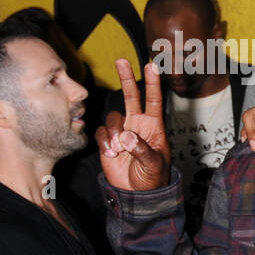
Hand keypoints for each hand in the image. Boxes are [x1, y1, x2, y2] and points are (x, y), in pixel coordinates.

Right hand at [96, 59, 170, 190]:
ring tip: (118, 150)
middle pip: (131, 96)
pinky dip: (104, 141)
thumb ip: (142, 149)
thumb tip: (126, 136)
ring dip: (113, 133)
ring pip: (112, 118)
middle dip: (126, 78)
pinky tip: (111, 154)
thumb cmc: (152, 178)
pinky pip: (100, 132)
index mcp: (153, 127)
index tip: (152, 66)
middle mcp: (137, 125)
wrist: (137, 193)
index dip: (153, 84)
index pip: (153, 101)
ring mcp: (121, 132)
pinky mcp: (107, 141)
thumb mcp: (154, 165)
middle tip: (122, 61)